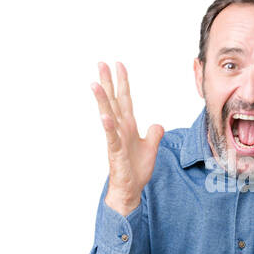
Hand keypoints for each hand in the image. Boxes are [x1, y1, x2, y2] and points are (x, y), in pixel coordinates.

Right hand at [91, 62, 162, 215]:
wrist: (130, 189)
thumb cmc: (136, 170)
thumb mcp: (151, 148)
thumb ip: (154, 134)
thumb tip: (157, 124)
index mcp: (128, 125)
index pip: (125, 99)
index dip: (123, 82)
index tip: (118, 65)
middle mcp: (120, 129)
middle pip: (113, 101)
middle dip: (108, 82)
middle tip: (101, 63)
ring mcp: (116, 139)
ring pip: (108, 115)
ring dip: (102, 99)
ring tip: (95, 83)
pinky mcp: (116, 151)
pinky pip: (112, 137)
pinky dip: (108, 127)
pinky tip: (105, 116)